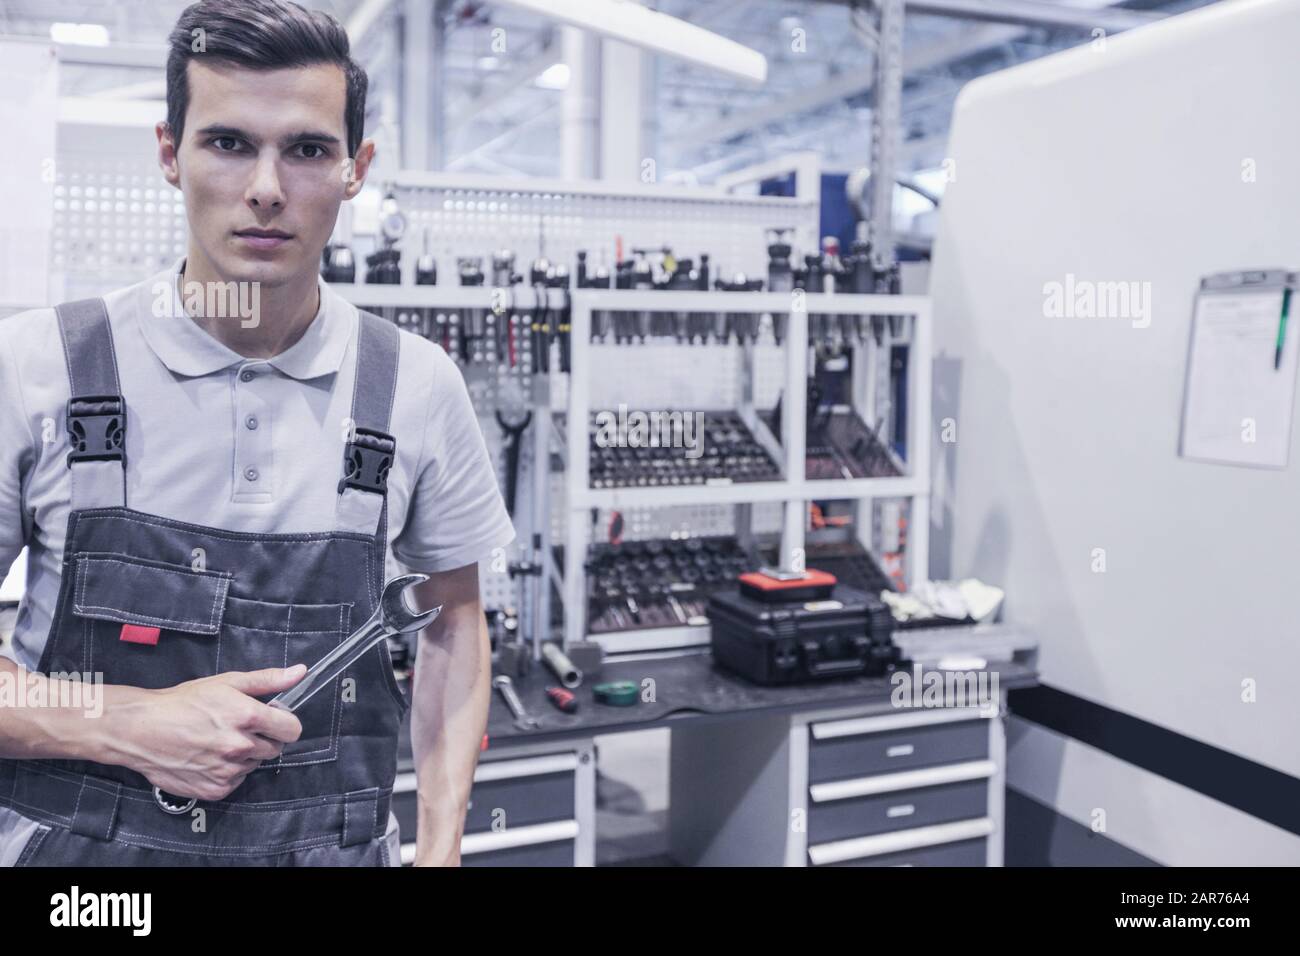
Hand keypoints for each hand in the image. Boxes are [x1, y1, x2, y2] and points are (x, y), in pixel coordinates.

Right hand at [118, 666, 305, 801]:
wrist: (141, 729)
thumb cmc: (183, 703)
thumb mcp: (227, 682)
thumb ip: (268, 679)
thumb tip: (300, 672)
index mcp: (248, 718)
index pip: (292, 730)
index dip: (283, 722)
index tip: (271, 718)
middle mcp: (241, 747)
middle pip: (274, 748)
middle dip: (262, 738)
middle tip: (236, 727)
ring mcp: (228, 771)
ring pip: (254, 764)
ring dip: (244, 755)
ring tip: (217, 740)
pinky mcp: (215, 789)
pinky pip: (236, 780)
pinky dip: (227, 771)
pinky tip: (209, 756)